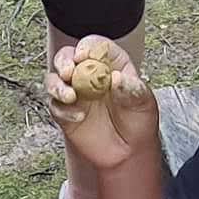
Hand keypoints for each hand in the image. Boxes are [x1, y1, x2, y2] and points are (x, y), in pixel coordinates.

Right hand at [45, 36, 157, 173]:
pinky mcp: (64, 112)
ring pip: (54, 79)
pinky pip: (55, 106)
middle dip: (63, 61)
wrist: (129, 153)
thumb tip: (116, 78)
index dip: (87, 47)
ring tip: (70, 97)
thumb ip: (133, 89)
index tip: (84, 57)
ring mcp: (74, 92)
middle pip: (67, 56)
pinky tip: (79, 117)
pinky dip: (63, 110)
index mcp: (110, 63)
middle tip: (68, 72)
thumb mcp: (144, 104)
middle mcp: (88, 73)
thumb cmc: (138, 122)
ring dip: (57, 85)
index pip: (95, 46)